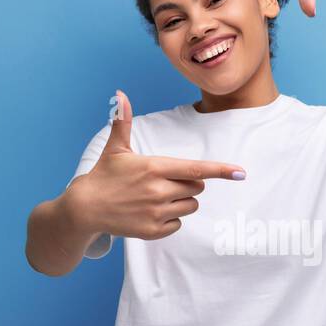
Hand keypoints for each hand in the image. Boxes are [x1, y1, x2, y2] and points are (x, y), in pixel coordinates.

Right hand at [72, 90, 246, 240]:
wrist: (85, 208)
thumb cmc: (104, 175)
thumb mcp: (115, 148)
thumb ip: (122, 121)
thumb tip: (120, 94)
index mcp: (154, 168)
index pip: (196, 169)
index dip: (221, 170)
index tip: (240, 172)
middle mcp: (158, 191)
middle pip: (197, 187)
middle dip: (188, 183)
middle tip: (165, 181)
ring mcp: (156, 213)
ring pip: (190, 205)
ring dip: (181, 201)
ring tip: (156, 197)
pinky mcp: (153, 231)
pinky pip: (178, 224)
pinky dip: (170, 219)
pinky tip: (151, 212)